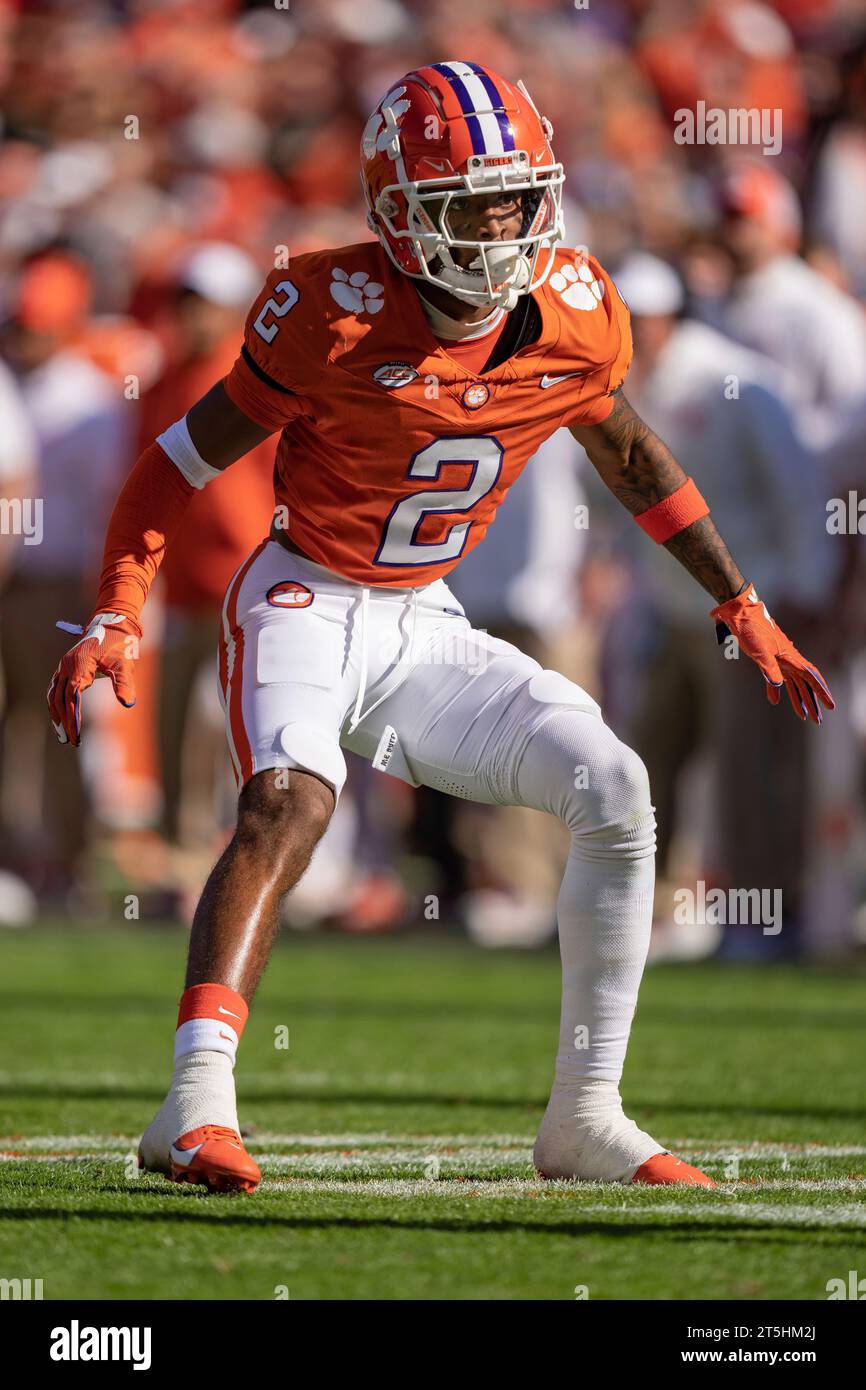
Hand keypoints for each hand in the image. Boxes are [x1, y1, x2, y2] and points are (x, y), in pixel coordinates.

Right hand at [47, 612, 139, 745]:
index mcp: (79, 666)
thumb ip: (124, 684)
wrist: (115, 623)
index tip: (77, 735)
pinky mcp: (67, 665)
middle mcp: (68, 665)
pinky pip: (56, 687)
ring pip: (54, 693)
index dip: (73, 718)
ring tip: (62, 733)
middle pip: (60, 699)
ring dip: (56, 713)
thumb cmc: (121, 644)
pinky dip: (55, 702)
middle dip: (65, 721)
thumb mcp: (125, 664)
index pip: (72, 698)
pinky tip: (60, 714)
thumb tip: (128, 703)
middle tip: (72, 740)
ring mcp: (65, 665)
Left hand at [710, 584, 834, 724]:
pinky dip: (777, 689)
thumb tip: (780, 686)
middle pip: (805, 684)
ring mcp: (779, 659)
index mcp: (791, 657)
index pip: (811, 678)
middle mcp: (789, 659)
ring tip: (804, 716)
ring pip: (794, 683)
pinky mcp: (767, 659)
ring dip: (799, 699)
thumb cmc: (751, 629)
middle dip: (812, 703)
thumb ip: (769, 669)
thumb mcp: (760, 650)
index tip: (830, 706)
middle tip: (818, 721)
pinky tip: (776, 701)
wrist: (739, 613)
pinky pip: (776, 678)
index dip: (821, 692)